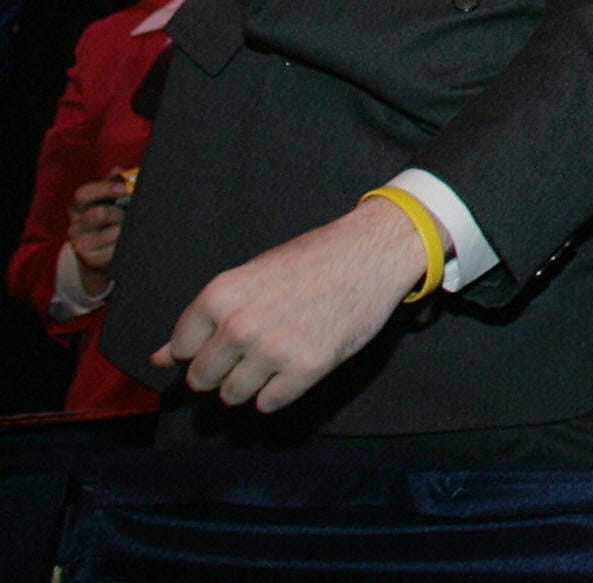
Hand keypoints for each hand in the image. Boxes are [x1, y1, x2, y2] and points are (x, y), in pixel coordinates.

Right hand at [67, 177, 128, 288]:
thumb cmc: (109, 222)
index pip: (83, 194)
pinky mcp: (90, 260)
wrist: (102, 255)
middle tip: (129, 216)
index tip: (125, 188)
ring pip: (113, 233)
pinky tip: (126, 244)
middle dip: (119, 214)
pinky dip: (126, 246)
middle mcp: (75, 226)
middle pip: (99, 213)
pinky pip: (116, 250)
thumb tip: (118, 169)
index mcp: (78, 207)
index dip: (104, 189)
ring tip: (129, 230)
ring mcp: (80, 244)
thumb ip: (113, 185)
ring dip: (126, 231)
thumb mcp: (108, 202)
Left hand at [153, 198, 427, 411]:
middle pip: (202, 378)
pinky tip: (293, 365)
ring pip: (232, 395)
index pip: (180, 349)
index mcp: (219, 297)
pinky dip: (277, 391)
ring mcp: (273, 350)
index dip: (198, 348)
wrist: (371, 253)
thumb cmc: (311, 260)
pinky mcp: (306, 368)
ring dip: (248, 383)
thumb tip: (158, 359)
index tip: (220, 341)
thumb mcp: (249, 278)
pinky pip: (268, 403)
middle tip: (248, 351)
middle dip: (220, 370)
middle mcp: (240, 326)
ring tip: (273, 357)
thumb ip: (203, 320)